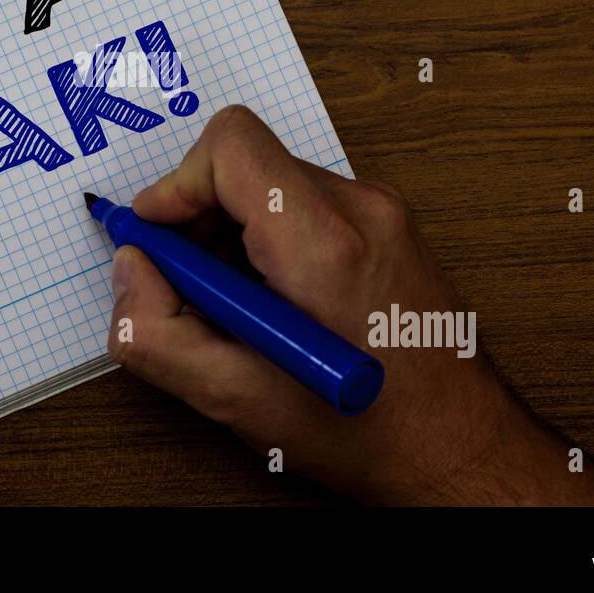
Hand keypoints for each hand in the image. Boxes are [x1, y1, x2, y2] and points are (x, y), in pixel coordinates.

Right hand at [108, 105, 593, 504]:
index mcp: (324, 245)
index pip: (232, 145)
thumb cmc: (370, 432)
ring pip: (272, 183)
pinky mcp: (388, 224)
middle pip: (247, 162)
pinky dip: (270, 241)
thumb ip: (156, 334)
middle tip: (192, 287)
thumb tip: (132, 271)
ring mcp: (381, 212)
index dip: (177, 184)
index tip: (158, 234)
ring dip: (234, 234)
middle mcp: (361, 210)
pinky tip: (276, 304)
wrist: (461, 447)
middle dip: (200, 217)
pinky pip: (304, 203)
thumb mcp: (236, 400)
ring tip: (243, 308)